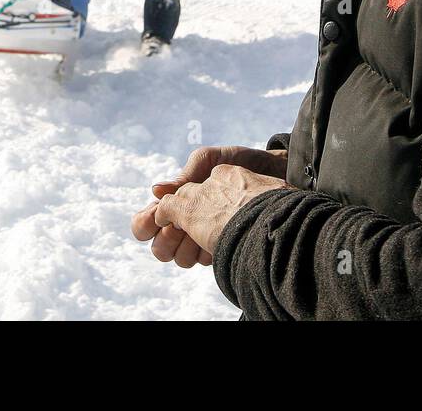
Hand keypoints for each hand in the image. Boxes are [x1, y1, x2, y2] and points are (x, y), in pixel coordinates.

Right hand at [131, 146, 287, 266]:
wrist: (276, 173)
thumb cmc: (241, 161)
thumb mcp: (211, 161)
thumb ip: (186, 175)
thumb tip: (155, 190)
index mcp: (178, 200)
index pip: (147, 220)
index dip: (145, 224)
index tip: (158, 220)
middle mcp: (187, 222)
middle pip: (160, 248)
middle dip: (166, 242)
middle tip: (181, 229)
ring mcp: (205, 236)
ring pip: (181, 259)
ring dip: (187, 249)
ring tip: (203, 233)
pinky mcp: (224, 246)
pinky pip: (206, 260)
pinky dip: (208, 251)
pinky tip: (222, 237)